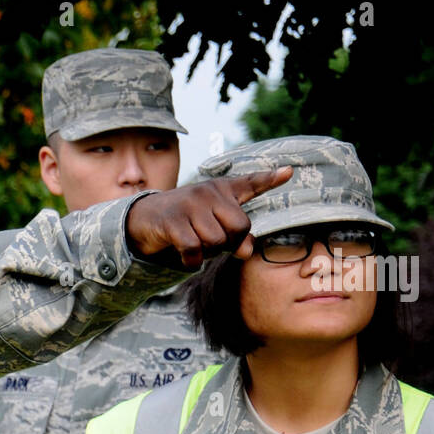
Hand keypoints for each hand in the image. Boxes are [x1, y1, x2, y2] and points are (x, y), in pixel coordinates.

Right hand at [125, 166, 292, 268]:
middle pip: (239, 227)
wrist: (144, 219)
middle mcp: (208, 192)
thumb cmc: (185, 222)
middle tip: (211, 242)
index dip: (269, 179)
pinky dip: (192, 261)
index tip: (289, 172)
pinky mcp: (173, 221)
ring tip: (195, 245)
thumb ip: (236, 235)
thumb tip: (246, 251)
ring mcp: (190, 205)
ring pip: (216, 242)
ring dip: (207, 254)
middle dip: (228, 243)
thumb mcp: (212, 224)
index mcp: (221, 190)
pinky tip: (186, 257)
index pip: (250, 184)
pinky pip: (194, 250)